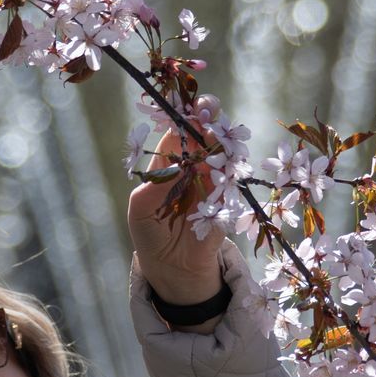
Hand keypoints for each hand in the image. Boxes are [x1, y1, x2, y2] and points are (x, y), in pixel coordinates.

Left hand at [127, 127, 226, 306]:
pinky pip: (234, 180)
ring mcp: (215, 181)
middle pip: (206, 134)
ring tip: (216, 138)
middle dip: (209, 119)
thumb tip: (177, 161)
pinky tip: (227, 165)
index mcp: (170, 163)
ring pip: (225, 151)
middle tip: (209, 113)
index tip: (189, 108)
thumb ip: (156, 182)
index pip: (178, 132)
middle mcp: (194, 167)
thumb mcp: (141, 207)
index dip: (184, 117)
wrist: (173, 268)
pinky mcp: (229, 200)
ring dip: (223, 140)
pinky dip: (232, 170)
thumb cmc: (150, 233)